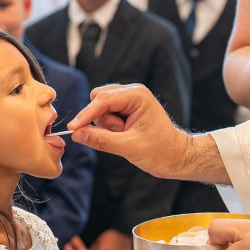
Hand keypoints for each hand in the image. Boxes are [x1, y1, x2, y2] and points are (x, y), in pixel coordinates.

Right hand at [68, 84, 190, 179]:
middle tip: (119, 134)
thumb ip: (101, 140)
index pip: (103, 100)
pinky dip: (108, 126)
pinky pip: (106, 114)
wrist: (176, 157)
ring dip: (106, 125)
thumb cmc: (160, 151)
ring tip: (125, 136)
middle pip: (99, 99)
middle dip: (101, 119)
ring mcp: (129, 100)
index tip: (72, 129)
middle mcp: (133, 93)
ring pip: (100, 107)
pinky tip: (122, 134)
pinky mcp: (126, 110)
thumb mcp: (129, 147)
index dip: (86, 115)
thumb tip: (77, 135)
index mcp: (137, 96)